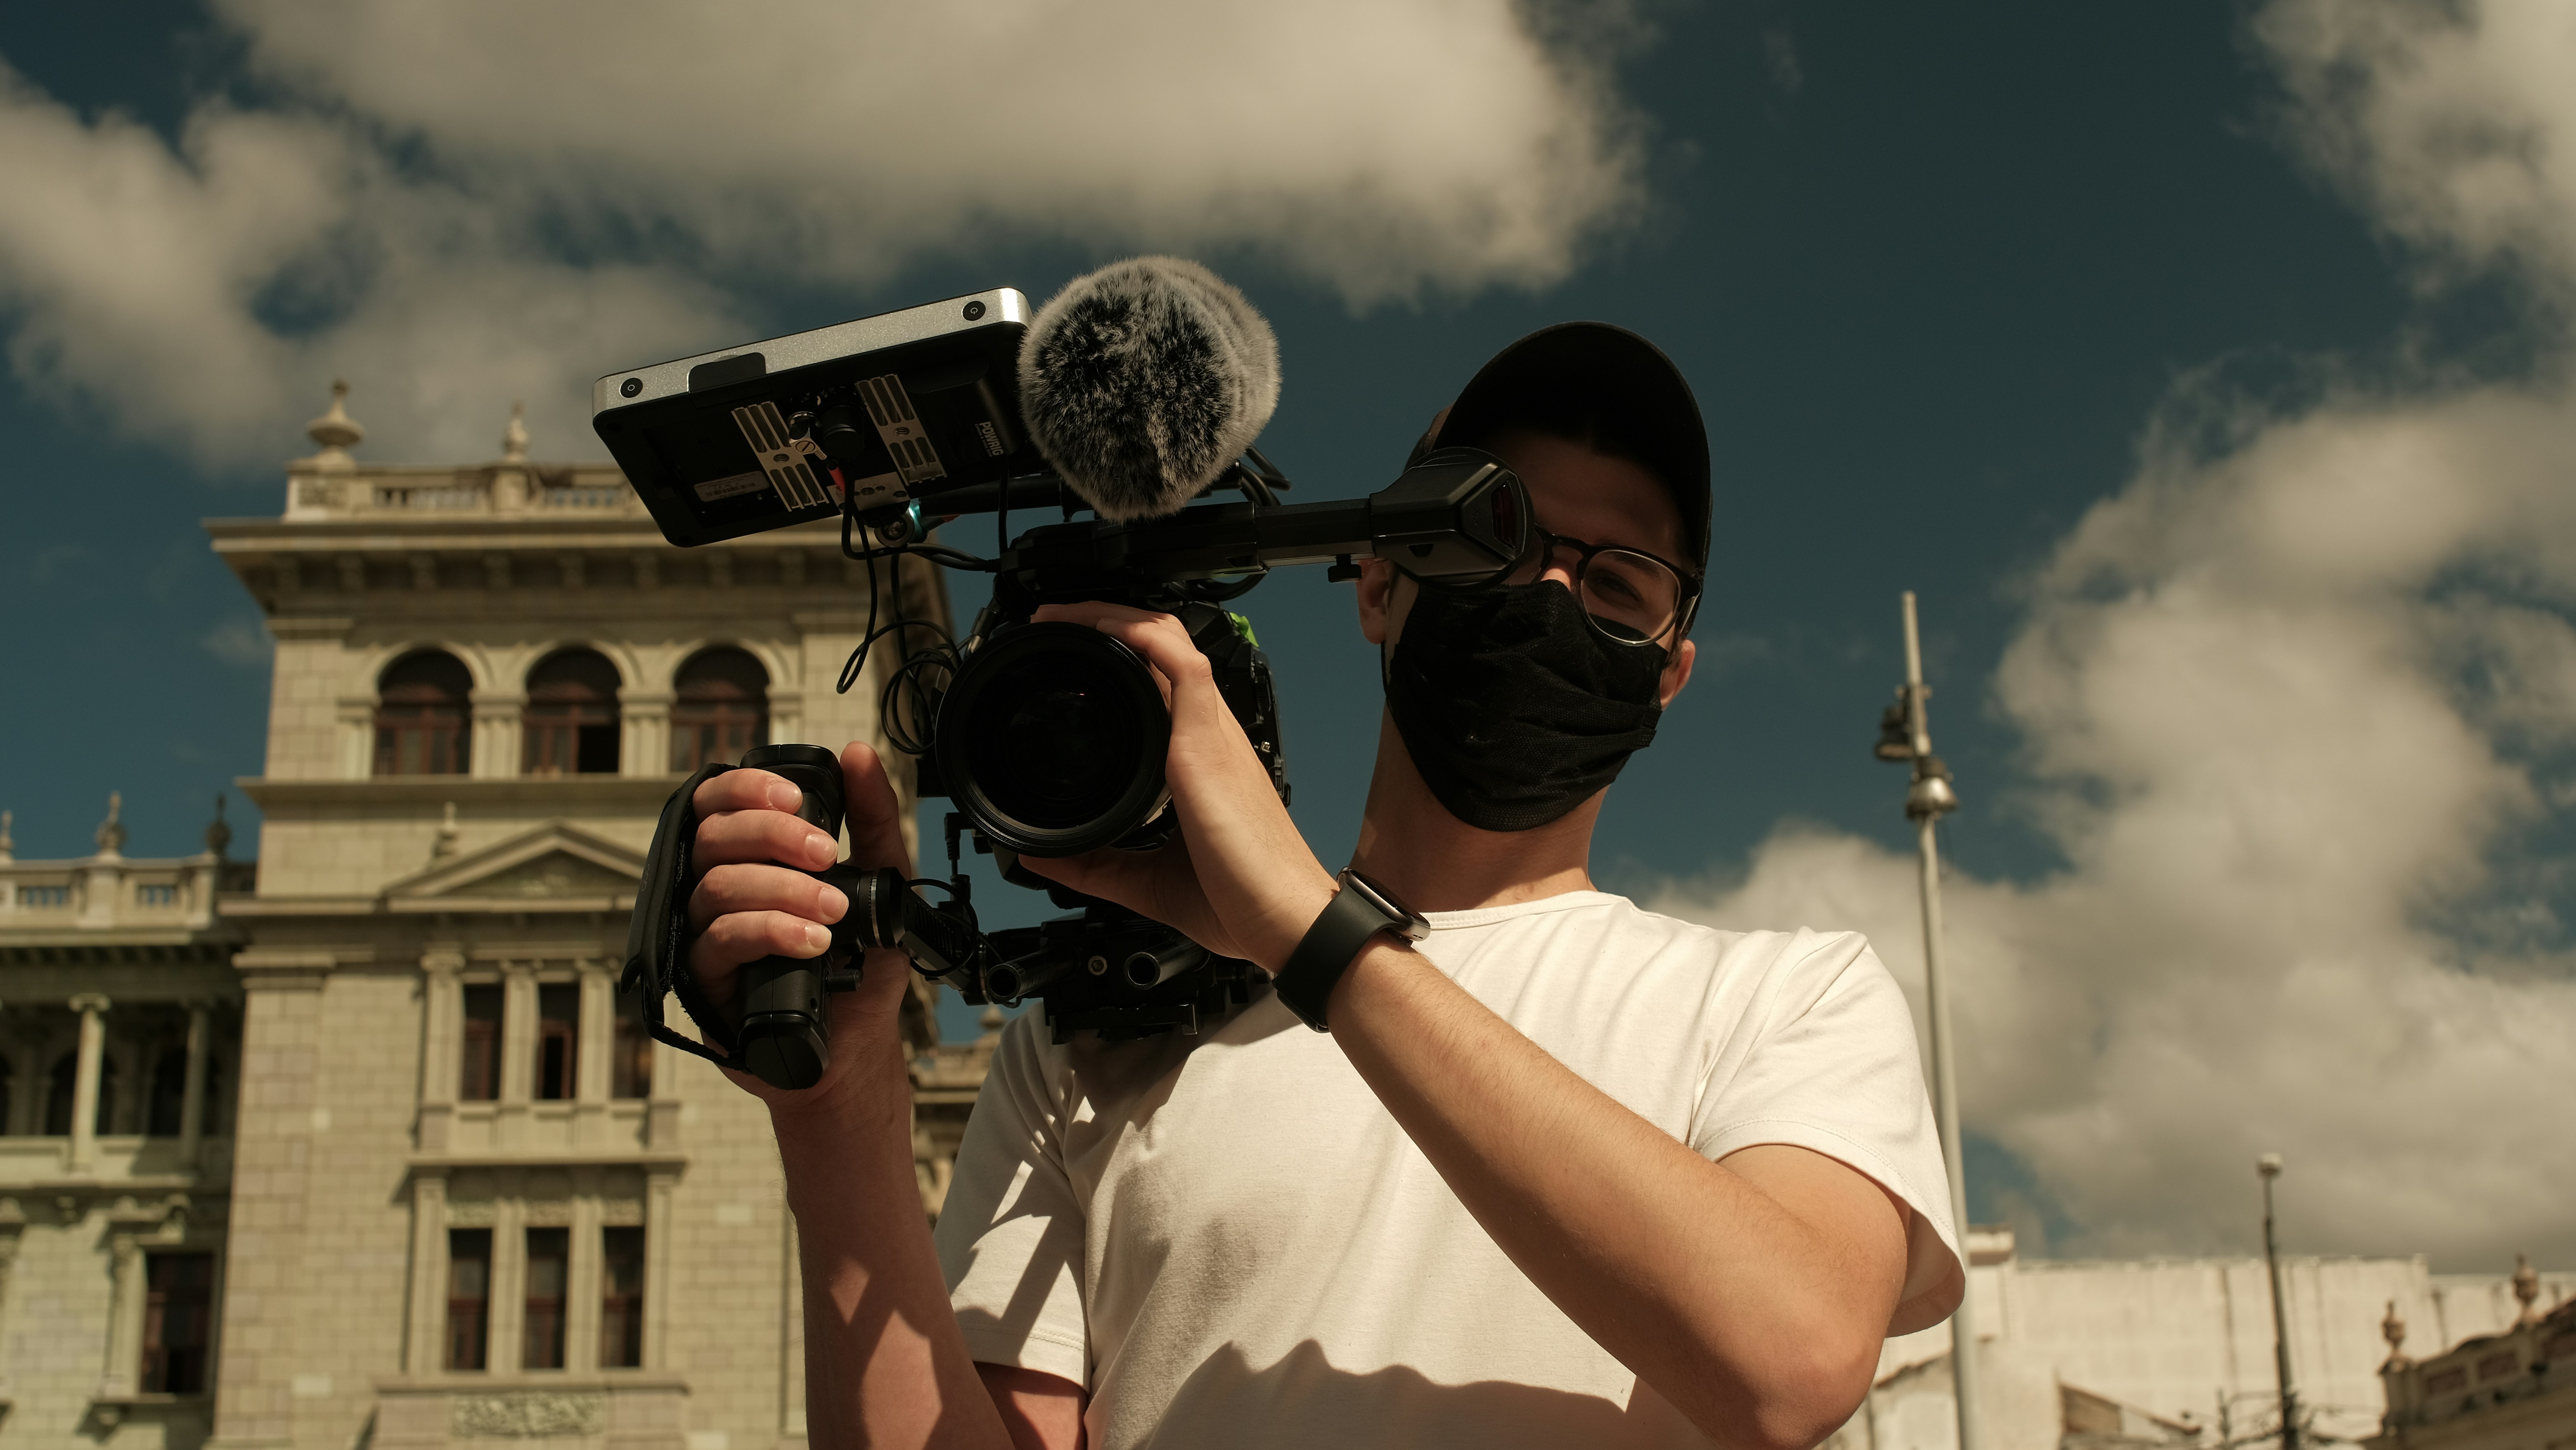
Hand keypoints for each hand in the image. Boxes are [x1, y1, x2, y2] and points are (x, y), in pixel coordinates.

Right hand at [684, 741, 917, 1104]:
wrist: (857, 1043)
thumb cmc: (860, 964)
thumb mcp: (883, 882)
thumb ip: (873, 818)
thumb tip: (860, 755)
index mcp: (750, 858)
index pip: (718, 803)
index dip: (745, 789)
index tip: (794, 798)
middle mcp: (718, 889)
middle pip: (714, 837)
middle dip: (774, 837)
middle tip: (825, 856)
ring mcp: (705, 933)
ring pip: (717, 886)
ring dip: (782, 890)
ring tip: (833, 913)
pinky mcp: (705, 980)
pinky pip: (720, 939)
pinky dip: (770, 931)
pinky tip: (812, 943)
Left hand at [1016, 602, 1335, 971]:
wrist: (1284, 920)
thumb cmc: (1239, 900)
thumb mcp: (1147, 881)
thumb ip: (1095, 866)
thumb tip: (1043, 859)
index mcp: (1200, 760)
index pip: (1162, 682)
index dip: (1120, 654)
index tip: (1071, 656)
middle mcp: (1210, 735)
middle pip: (1164, 645)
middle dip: (1108, 620)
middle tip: (1057, 624)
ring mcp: (1212, 733)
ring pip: (1171, 641)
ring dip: (1117, 617)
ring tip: (1066, 616)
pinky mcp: (1209, 742)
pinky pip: (1183, 666)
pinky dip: (1145, 639)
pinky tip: (1109, 630)